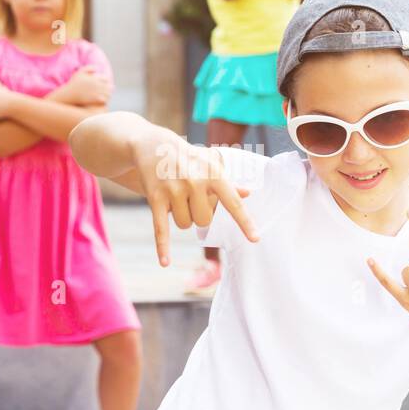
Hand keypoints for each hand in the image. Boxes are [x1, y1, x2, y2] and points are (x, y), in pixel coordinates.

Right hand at [56, 65, 112, 105]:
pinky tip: (103, 101)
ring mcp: (97, 92)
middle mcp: (97, 84)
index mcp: (94, 78)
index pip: (106, 79)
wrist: (69, 95)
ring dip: (108, 94)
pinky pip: (105, 100)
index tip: (105, 84)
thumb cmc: (74, 84)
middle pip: (108, 86)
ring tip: (106, 96)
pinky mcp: (96, 99)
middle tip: (108, 91)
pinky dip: (105, 100)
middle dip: (109, 88)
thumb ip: (89, 68)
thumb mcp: (80, 73)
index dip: (106, 81)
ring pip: (108, 93)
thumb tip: (98, 67)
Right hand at [132, 136, 256, 266]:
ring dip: (181, 217)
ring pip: (184, 224)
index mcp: (213, 174)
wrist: (153, 146)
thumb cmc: (188, 158)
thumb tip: (247, 193)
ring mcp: (174, 190)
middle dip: (198, 215)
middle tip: (191, 197)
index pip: (232, 202)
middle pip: (204, 220)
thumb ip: (228, 182)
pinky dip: (163, 247)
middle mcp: (194, 182)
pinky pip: (161, 229)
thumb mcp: (210, 164)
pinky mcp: (155, 198)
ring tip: (176, 197)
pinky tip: (165, 263)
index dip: (244, 222)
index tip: (255, 239)